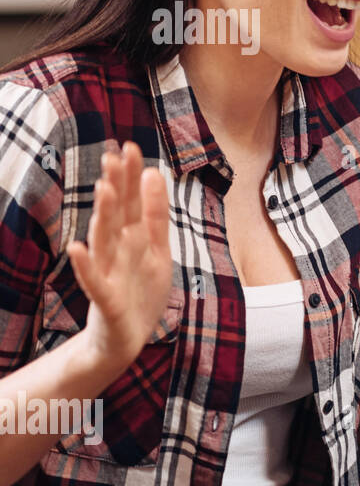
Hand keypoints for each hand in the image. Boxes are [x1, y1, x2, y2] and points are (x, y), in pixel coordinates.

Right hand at [66, 142, 173, 372]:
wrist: (126, 340)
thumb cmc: (140, 293)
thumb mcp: (156, 249)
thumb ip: (155, 213)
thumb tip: (154, 173)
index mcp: (132, 239)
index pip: (131, 202)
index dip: (131, 176)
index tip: (131, 145)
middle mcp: (117, 251)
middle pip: (117, 214)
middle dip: (116, 186)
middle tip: (113, 155)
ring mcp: (109, 273)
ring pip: (105, 241)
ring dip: (104, 215)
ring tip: (104, 188)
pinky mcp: (105, 299)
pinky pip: (94, 281)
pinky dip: (86, 266)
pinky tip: (77, 249)